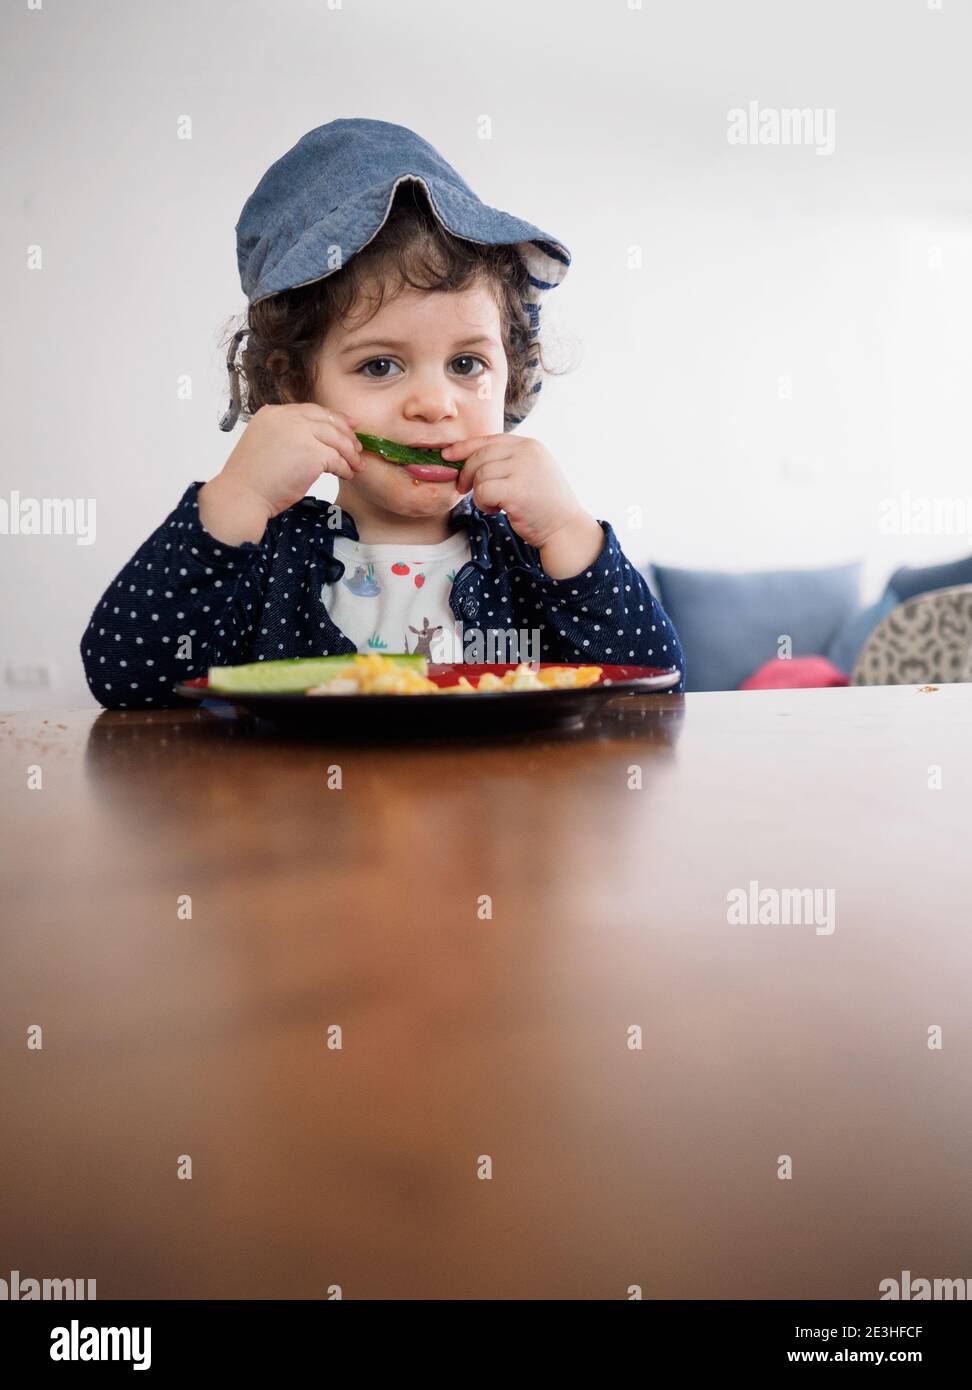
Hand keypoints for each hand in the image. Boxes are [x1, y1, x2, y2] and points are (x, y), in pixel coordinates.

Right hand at [199, 403, 364, 545]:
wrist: (242, 495)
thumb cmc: (251, 479)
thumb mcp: (264, 442)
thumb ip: (285, 434)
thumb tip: (312, 438)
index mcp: (273, 413)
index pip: (311, 411)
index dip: (334, 418)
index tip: (349, 425)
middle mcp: (286, 418)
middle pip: (327, 420)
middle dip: (346, 434)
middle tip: (357, 447)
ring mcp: (300, 434)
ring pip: (336, 439)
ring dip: (349, 454)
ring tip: (355, 465)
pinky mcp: (311, 453)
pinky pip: (337, 459)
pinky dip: (344, 468)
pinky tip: (346, 475)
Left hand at [442, 433, 582, 548]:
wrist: (565, 527)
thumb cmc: (543, 504)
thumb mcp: (529, 471)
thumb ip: (507, 460)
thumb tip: (467, 458)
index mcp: (529, 444)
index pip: (488, 439)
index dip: (464, 447)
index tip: (448, 455)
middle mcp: (527, 451)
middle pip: (480, 455)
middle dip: (466, 473)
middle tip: (464, 489)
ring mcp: (523, 468)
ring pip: (480, 474)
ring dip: (478, 493)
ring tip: (493, 504)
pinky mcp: (517, 489)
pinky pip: (482, 491)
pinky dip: (483, 503)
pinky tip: (496, 510)